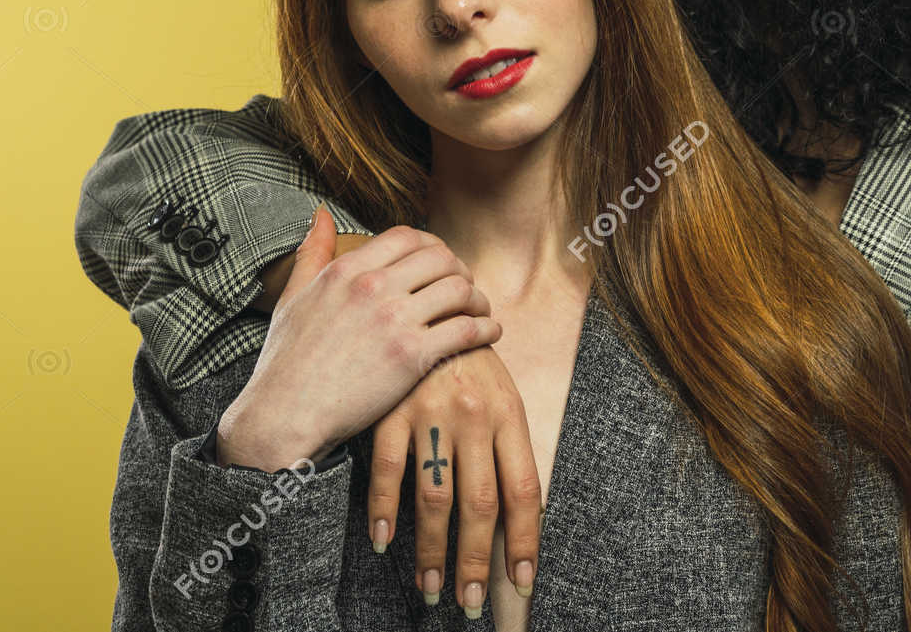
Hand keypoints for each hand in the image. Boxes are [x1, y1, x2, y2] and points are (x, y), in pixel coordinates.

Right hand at [215, 205, 500, 469]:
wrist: (283, 415)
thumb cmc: (285, 362)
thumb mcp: (292, 298)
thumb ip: (312, 252)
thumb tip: (321, 214)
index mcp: (348, 269)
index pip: (408, 237)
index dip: (433, 246)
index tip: (441, 264)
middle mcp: (373, 286)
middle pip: (440, 258)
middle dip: (460, 270)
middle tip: (465, 289)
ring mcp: (394, 319)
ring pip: (458, 289)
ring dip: (477, 299)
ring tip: (479, 311)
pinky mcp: (411, 355)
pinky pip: (466, 329)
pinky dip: (486, 328)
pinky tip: (489, 334)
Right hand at [368, 345, 542, 611]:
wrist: (426, 307)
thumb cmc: (469, 362)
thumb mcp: (501, 393)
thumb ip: (507, 447)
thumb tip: (521, 514)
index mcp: (509, 414)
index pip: (523, 491)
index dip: (525, 541)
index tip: (521, 581)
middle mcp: (474, 416)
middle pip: (480, 503)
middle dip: (475, 561)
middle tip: (469, 602)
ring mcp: (432, 414)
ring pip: (435, 497)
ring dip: (432, 551)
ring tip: (431, 588)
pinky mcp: (392, 412)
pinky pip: (388, 472)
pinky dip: (385, 512)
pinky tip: (385, 542)